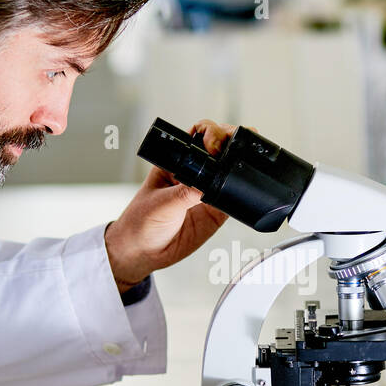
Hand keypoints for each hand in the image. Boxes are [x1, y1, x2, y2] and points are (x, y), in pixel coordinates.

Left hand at [104, 119, 235, 292]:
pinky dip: (242, 194)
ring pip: (230, 170)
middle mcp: (194, 173)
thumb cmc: (140, 223)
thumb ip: (185, 194)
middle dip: (230, 140)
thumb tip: (208, 186)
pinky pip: (234, 198)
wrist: (143, 253)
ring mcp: (207, 191)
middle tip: (232, 149)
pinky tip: (243, 190)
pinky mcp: (217, 211)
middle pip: (219, 148)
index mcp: (176, 163)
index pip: (197, 137)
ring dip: (240, 163)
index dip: (210, 133)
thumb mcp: (161, 204)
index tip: (214, 145)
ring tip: (245, 160)